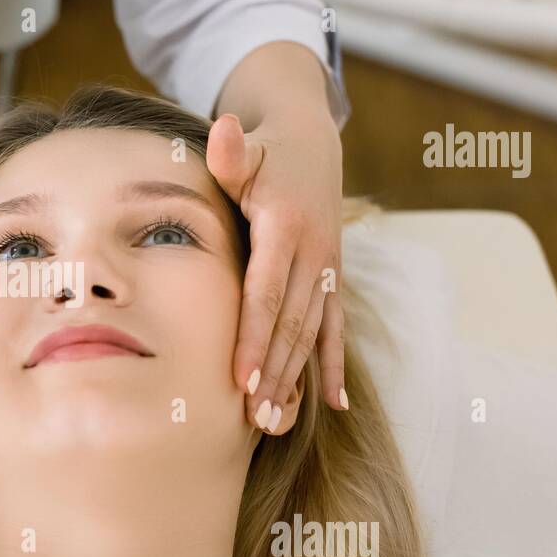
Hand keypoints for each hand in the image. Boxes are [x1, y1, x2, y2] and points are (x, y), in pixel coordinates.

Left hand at [205, 111, 347, 429]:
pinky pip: (334, 328)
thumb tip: (221, 134)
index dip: (254, 336)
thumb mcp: (246, 145)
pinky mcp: (331, 279)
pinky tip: (334, 405)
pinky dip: (331, 365)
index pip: (267, 292)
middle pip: (290, 323)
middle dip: (273, 373)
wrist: (311, 141)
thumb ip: (231, 150)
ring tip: (273, 422)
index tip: (240, 378)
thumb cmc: (264, 150)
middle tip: (253, 418)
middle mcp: (314, 253)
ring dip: (294, 379)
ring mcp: (327, 269)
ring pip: (311, 333)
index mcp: (287, 226)